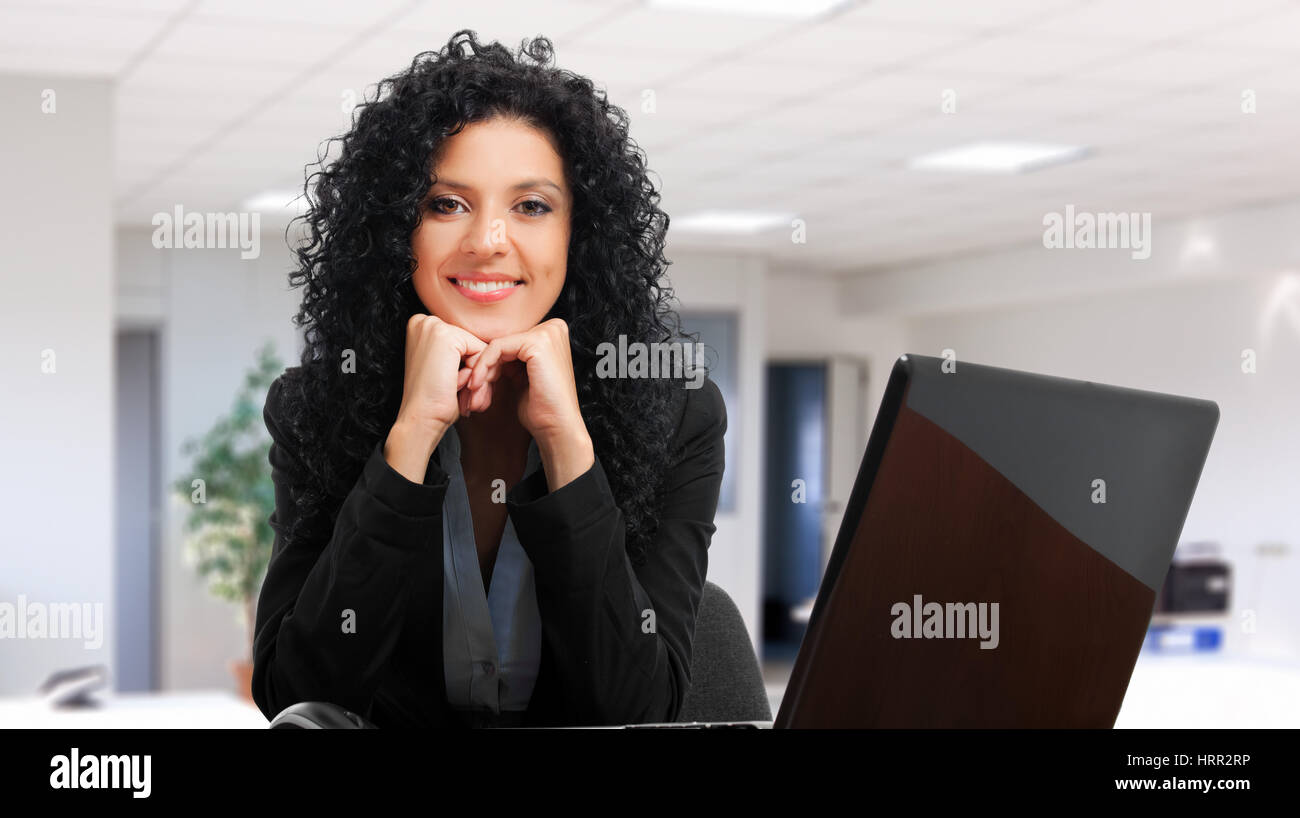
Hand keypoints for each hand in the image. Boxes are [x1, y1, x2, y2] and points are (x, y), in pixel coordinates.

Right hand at [394, 313, 487, 437]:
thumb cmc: (434, 402)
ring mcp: (433, 326)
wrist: (421, 419)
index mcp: (422, 327)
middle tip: (468, 397)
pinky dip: (477, 374)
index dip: (470, 369)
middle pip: (472, 344)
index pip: (464, 343)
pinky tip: (459, 386)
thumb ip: (463, 353)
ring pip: (478, 349)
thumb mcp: (448, 370)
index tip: (463, 389)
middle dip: (476, 374)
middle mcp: (425, 322)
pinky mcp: (445, 336)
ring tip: (464, 395)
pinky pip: (481, 351)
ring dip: (478, 377)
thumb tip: (493, 349)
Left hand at [464, 318, 588, 449]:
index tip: (476, 388)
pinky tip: (478, 387)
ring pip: (497, 346)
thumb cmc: (542, 409)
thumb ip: (510, 359)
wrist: (557, 428)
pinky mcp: (537, 342)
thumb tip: (480, 351)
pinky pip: (497, 348)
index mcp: (553, 333)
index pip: (510, 344)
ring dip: (480, 372)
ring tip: (474, 395)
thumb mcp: (523, 376)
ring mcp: (546, 333)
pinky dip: (483, 368)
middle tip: (472, 394)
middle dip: (484, 370)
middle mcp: (553, 328)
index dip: (490, 366)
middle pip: (504, 344)